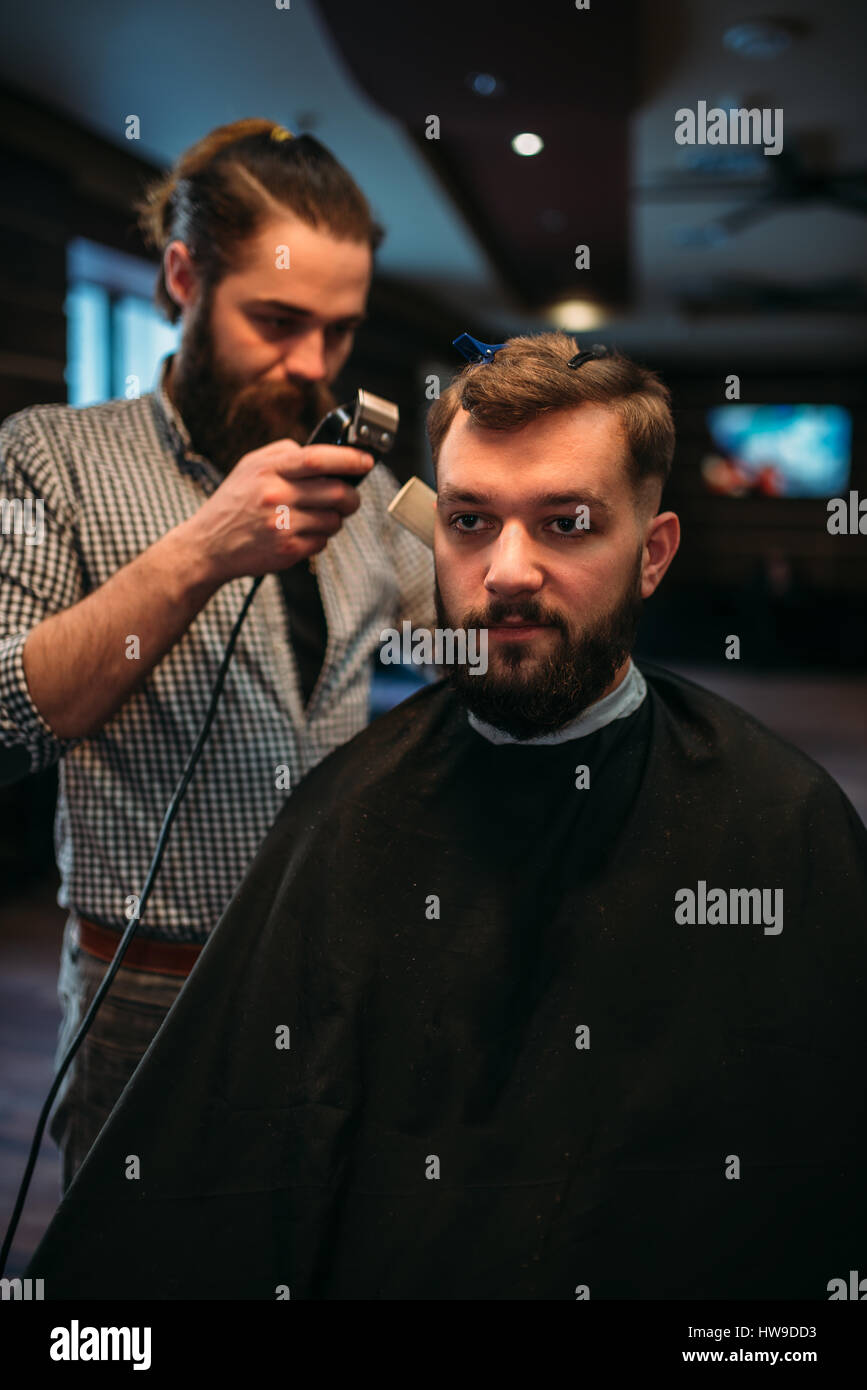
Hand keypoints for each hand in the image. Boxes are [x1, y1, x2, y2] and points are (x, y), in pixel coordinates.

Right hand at [180, 439, 374, 583]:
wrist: (208, 545)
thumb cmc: (233, 503)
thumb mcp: (249, 467)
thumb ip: (282, 453)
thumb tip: (321, 452)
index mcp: (268, 471)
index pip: (317, 459)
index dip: (349, 459)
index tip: (366, 461)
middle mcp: (275, 496)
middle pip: (336, 492)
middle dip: (352, 497)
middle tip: (350, 498)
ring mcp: (282, 525)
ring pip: (334, 520)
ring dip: (335, 519)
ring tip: (317, 518)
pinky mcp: (287, 551)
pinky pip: (322, 542)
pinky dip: (319, 538)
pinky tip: (301, 534)